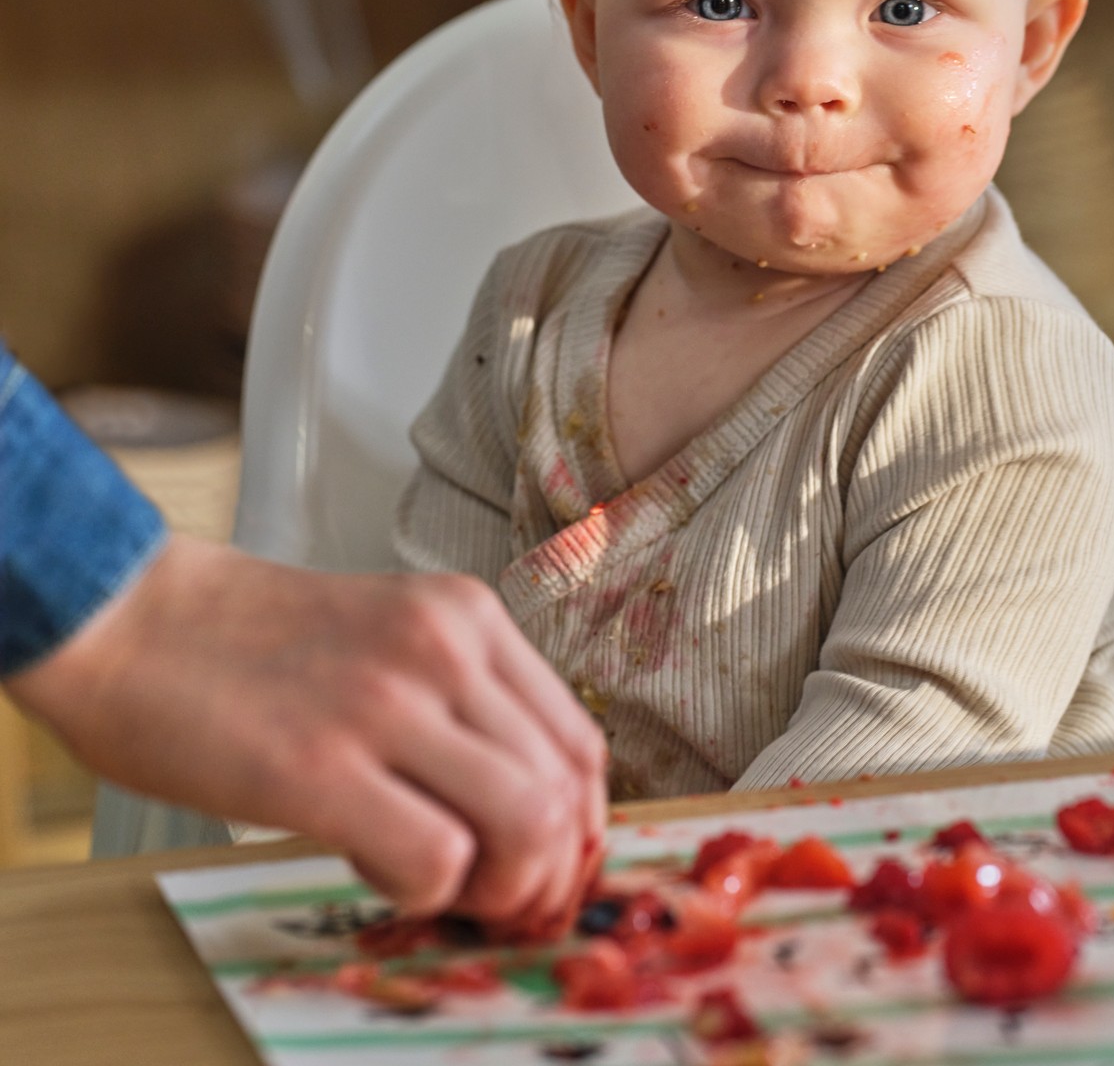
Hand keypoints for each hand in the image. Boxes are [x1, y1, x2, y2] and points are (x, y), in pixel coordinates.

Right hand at [6, 536, 607, 922]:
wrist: (131, 618)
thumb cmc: (252, 643)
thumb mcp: (390, 635)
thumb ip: (458, 700)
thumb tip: (518, 811)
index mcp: (470, 616)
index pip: (579, 741)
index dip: (576, 825)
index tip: (542, 867)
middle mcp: (447, 648)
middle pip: (564, 789)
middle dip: (544, 872)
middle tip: (494, 901)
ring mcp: (388, 702)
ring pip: (524, 824)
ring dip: (495, 887)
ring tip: (439, 885)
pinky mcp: (319, 766)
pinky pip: (435, 860)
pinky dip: (423, 894)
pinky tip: (373, 868)